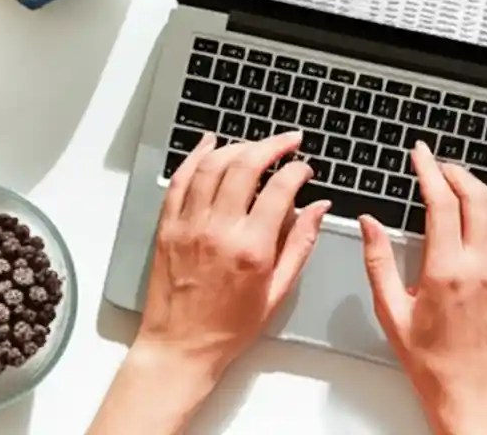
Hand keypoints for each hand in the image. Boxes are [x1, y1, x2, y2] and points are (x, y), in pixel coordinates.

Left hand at [138, 129, 330, 370]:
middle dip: (272, 145)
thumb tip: (319, 208)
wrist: (181, 346)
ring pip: (212, 165)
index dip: (298, 170)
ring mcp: (189, 225)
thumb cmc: (230, 327)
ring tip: (256, 144)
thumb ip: (300, 243)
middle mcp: (218, 230)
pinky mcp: (168, 226)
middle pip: (245, 165)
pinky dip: (195, 156)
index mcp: (251, 249)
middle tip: (288, 140)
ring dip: (237, 146)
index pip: (280, 189)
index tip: (305, 168)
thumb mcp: (278, 291)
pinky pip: (179, 179)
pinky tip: (209, 143)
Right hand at [359, 141, 486, 434]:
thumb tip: (369, 224)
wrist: (470, 389)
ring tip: (459, 180)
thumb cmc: (431, 359)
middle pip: (476, 196)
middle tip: (436, 164)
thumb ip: (378, 262)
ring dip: (480, 185)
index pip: (442, 203)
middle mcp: (480, 266)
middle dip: (455, 171)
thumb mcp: (391, 311)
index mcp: (446, 270)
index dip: (429, 170)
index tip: (419, 155)